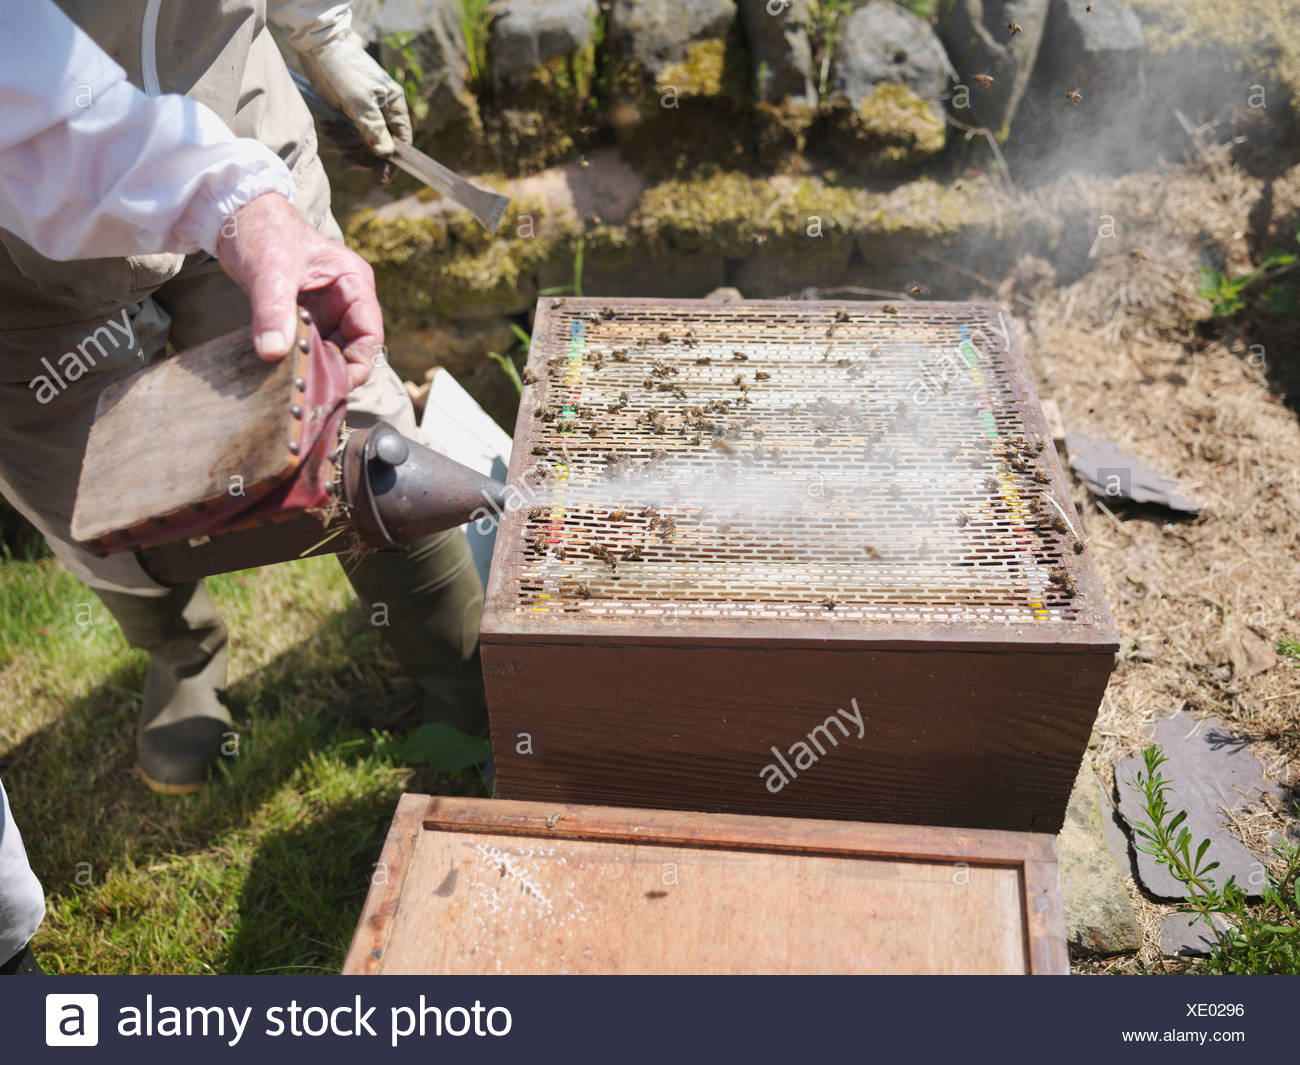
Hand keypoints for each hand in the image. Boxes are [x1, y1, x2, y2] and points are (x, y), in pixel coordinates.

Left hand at [216, 192, 381, 388]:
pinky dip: (298, 361)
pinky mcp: (304, 317)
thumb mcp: (271, 271)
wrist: (235, 215)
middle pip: (351, 350)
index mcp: (353, 284)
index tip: (332, 387)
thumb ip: (273, 312)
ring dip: (313, 369)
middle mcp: (345, 300)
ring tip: (294, 386)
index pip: (369, 336)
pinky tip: (281, 372)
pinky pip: (308, 346)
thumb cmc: (263, 231)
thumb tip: (273, 353)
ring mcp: (325, 310)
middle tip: (308, 393)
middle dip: (332, 372)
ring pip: (329, 352)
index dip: (356, 366)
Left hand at [298, 30, 412, 156]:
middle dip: (362, 155)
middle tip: (345, 163)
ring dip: (346, 145)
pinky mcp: (350, 109)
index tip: (380, 178)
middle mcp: (383, 109)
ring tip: (330, 142)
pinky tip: (327, 132)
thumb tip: (386, 154)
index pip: (401, 140)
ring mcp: (366, 109)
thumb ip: (374, 129)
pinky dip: (338, 135)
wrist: (319, 46)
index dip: (392, 161)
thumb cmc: (344, 70)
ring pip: (362, 139)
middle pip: (380, 144)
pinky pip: (349, 131)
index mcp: (394, 105)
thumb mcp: (359, 102)